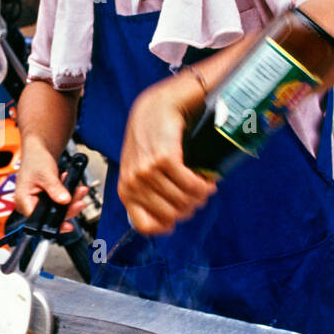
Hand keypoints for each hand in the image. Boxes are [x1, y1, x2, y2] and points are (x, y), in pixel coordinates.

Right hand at [14, 141, 90, 230]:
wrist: (38, 150)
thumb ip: (55, 188)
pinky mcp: (47, 199)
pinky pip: (60, 203)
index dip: (54, 223)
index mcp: (23, 200)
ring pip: (58, 210)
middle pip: (51, 216)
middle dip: (68, 208)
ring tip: (79, 190)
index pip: (38, 220)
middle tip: (80, 199)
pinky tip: (72, 187)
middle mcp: (29, 204)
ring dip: (71, 201)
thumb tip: (64, 201)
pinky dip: (68, 196)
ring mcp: (38, 202)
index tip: (67, 225)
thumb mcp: (45, 173)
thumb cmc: (35, 159)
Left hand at [118, 77, 216, 234]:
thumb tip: (172, 218)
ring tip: (205, 186)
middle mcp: (133, 184)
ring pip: (183, 201)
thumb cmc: (150, 138)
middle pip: (171, 215)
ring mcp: (148, 172)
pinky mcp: (164, 159)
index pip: (146, 226)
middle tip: (199, 196)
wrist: (155, 107)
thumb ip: (148, 192)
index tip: (181, 215)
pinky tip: (208, 180)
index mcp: (125, 191)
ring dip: (200, 196)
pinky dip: (204, 186)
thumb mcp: (140, 169)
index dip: (168, 224)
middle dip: (190, 208)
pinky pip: (191, 185)